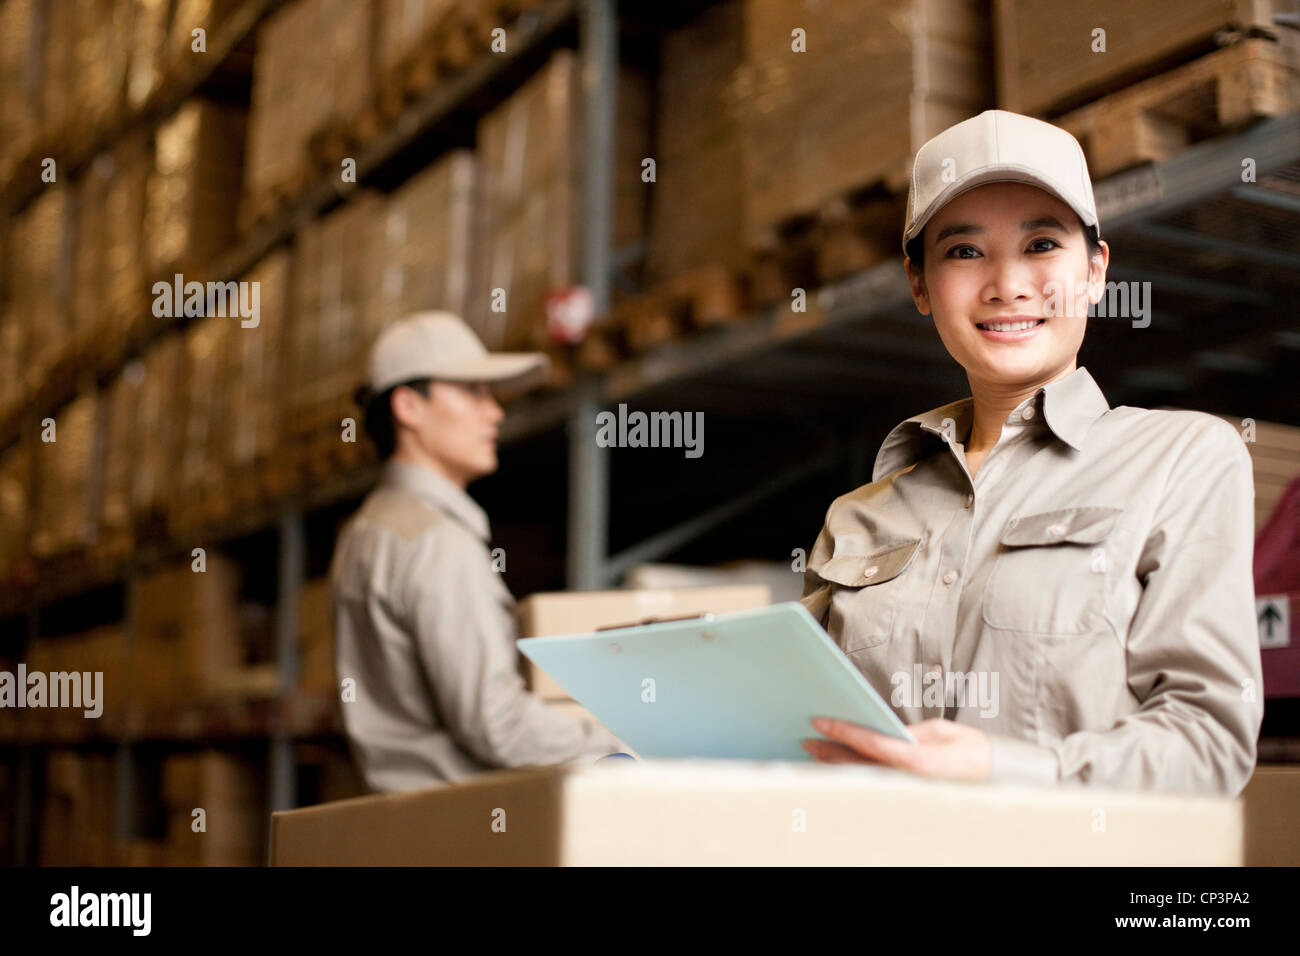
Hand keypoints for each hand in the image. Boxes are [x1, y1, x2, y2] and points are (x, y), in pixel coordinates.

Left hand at [802, 717, 991, 782]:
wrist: (996, 778)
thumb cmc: (971, 751)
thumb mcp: (941, 730)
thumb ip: (908, 731)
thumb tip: (881, 730)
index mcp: (918, 761)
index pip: (870, 743)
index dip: (842, 731)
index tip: (819, 721)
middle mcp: (909, 780)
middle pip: (859, 765)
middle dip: (829, 752)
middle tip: (806, 739)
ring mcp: (908, 790)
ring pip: (862, 777)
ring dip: (836, 766)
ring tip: (814, 752)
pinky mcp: (908, 794)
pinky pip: (874, 783)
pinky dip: (853, 773)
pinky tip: (837, 766)